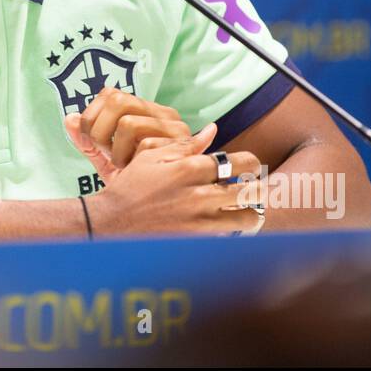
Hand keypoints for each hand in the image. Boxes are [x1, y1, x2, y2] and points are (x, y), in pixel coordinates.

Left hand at [64, 88, 207, 174]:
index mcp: (145, 110)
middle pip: (118, 101)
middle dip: (101, 131)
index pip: (110, 94)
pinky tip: (139, 173)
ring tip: (124, 165)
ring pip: (129, 123)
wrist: (161, 205)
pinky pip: (146, 147)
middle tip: (106, 153)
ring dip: (117, 151)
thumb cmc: (135, 180)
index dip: (92, 116)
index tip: (93, 142)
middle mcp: (162, 114)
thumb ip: (86, 141)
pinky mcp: (183, 147)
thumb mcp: (106, 159)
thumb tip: (69, 119)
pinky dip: (134, 163)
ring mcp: (175, 128)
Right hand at [82, 126, 265, 236]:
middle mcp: (200, 193)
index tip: (249, 168)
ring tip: (245, 210)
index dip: (252, 164)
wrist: (112, 222)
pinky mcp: (197, 240)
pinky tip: (226, 225)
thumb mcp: (153, 156)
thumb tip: (212, 130)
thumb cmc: (132, 186)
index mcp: (191, 167)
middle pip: (254, 190)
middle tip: (253, 189)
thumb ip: (186, 145)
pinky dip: (234, 231)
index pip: (243, 162)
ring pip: (249, 217)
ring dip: (252, 213)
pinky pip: (231, 236)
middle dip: (258, 188)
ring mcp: (200, 220)